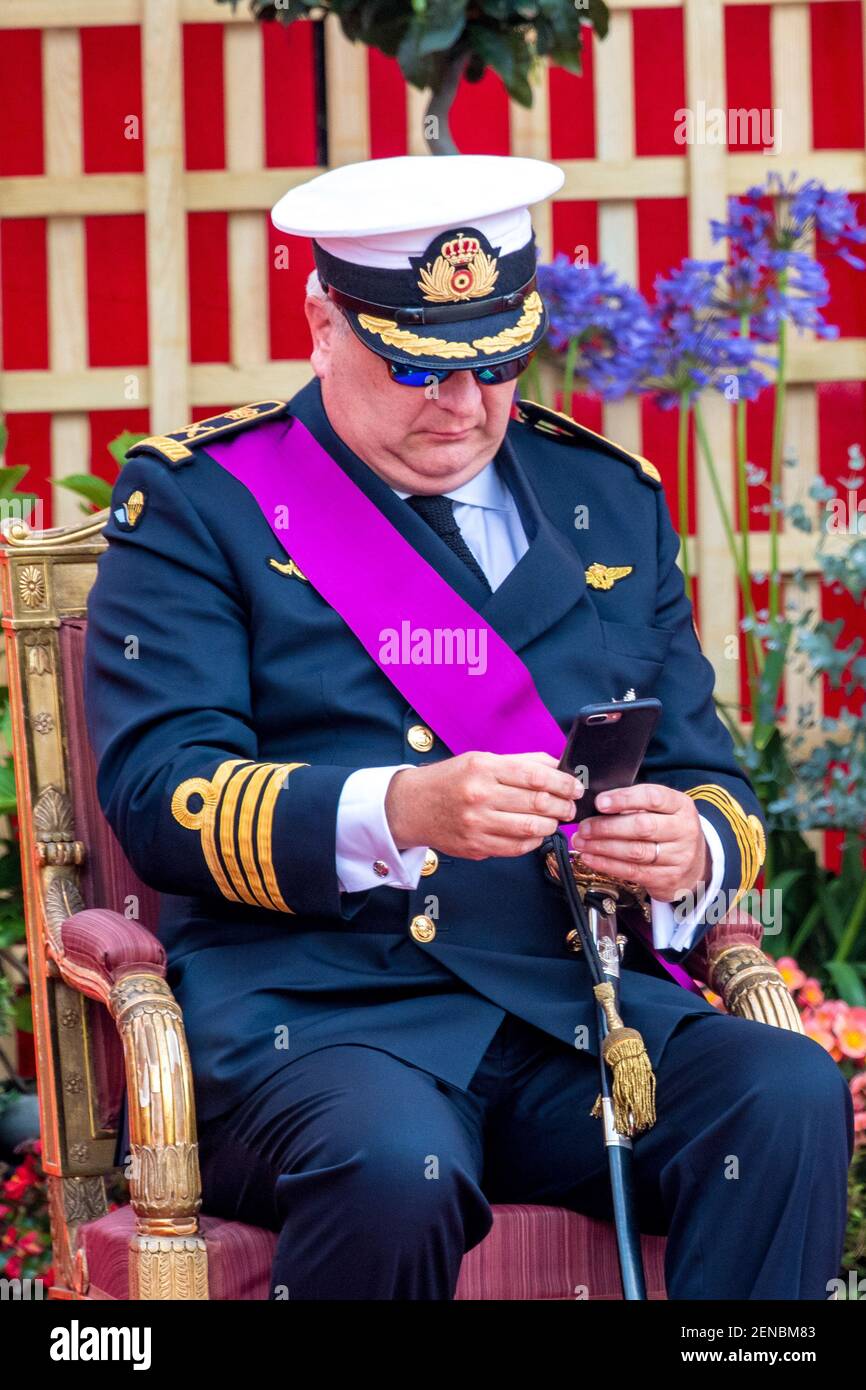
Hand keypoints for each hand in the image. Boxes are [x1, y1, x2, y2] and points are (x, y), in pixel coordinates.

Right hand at [385, 751, 583, 860]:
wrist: (412, 806)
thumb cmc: (449, 780)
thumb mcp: (481, 760)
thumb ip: (520, 763)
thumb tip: (557, 767)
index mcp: (483, 768)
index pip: (536, 776)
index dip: (563, 783)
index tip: (575, 786)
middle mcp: (480, 796)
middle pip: (538, 803)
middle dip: (563, 806)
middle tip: (571, 806)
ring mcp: (477, 824)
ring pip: (531, 828)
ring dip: (551, 825)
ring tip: (555, 819)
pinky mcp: (476, 847)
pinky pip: (517, 848)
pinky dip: (534, 841)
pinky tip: (536, 833)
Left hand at [571, 783, 711, 902]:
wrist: (695, 864)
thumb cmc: (668, 829)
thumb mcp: (662, 811)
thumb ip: (635, 805)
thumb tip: (596, 806)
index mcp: (681, 806)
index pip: (653, 797)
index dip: (624, 798)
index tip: (599, 802)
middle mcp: (684, 830)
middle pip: (642, 826)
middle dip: (607, 826)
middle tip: (584, 827)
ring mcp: (678, 857)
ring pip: (635, 851)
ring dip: (602, 847)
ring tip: (582, 842)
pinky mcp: (667, 878)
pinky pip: (632, 872)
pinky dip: (607, 864)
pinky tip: (591, 858)